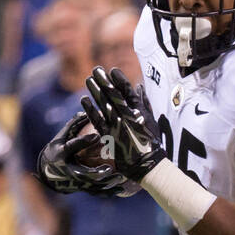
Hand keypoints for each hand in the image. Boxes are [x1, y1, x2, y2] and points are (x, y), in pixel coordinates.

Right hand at [34, 109, 128, 196]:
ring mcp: (75, 182)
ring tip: (120, 177)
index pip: (72, 146)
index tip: (97, 135)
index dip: (84, 141)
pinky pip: (97, 192)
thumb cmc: (57, 151)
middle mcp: (67, 170)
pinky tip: (121, 188)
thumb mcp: (60, 138)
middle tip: (109, 168)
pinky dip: (109, 191)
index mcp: (61, 154)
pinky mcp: (83, 189)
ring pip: (92, 186)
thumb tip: (85, 112)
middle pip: (83, 173)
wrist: (48, 173)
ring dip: (106, 183)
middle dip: (96, 172)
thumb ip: (73, 126)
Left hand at [82, 66, 163, 182]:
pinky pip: (97, 120)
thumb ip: (143, 102)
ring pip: (104, 105)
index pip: (127, 91)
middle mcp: (127, 116)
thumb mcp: (151, 120)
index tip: (112, 70)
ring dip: (95, 92)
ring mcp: (117, 125)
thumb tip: (139, 86)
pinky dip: (90, 110)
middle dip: (104, 81)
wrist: (147, 164)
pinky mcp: (108, 135)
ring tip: (88, 80)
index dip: (120, 80)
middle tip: (96, 69)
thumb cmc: (150, 142)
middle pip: (113, 95)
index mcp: (138, 111)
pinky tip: (84, 99)